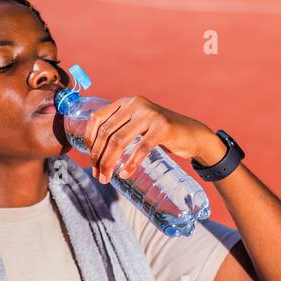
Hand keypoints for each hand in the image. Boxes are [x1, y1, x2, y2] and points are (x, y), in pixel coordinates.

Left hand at [83, 95, 216, 183]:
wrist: (192, 134)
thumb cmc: (161, 134)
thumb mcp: (137, 124)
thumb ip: (120, 129)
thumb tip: (95, 153)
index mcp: (125, 102)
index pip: (97, 118)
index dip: (89, 140)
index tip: (90, 159)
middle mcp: (135, 104)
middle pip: (107, 133)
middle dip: (98, 157)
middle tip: (99, 175)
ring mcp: (150, 114)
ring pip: (119, 141)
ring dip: (109, 162)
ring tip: (107, 178)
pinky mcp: (163, 127)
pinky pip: (141, 148)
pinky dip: (131, 163)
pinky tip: (125, 174)